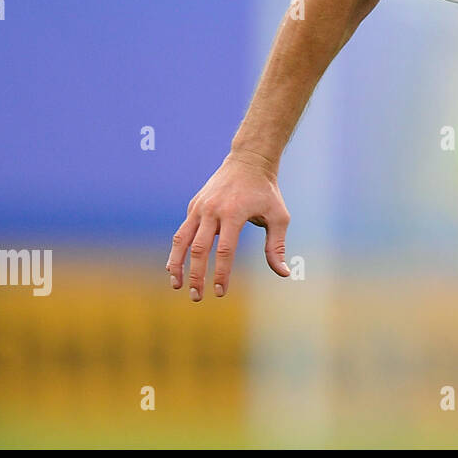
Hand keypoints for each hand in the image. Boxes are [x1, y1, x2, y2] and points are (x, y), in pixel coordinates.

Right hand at [167, 149, 291, 300]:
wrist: (249, 160)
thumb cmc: (267, 192)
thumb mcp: (278, 217)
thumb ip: (277, 246)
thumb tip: (283, 273)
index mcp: (234, 213)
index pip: (225, 250)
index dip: (221, 273)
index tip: (221, 292)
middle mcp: (213, 210)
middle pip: (199, 248)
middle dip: (196, 275)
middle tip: (197, 297)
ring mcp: (200, 207)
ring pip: (181, 240)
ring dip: (177, 264)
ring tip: (176, 286)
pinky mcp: (194, 206)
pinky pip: (181, 231)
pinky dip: (176, 250)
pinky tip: (174, 267)